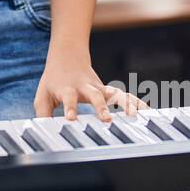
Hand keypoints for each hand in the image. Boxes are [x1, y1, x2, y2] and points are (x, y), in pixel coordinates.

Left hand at [33, 54, 147, 121]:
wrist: (67, 58)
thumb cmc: (54, 82)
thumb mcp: (43, 96)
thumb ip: (43, 114)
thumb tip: (43, 132)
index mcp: (67, 89)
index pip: (68, 97)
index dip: (70, 107)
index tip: (71, 118)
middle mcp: (85, 87)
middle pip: (95, 95)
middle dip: (101, 107)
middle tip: (106, 119)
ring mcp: (99, 88)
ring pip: (114, 93)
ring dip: (124, 103)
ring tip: (134, 115)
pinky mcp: (108, 90)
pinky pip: (124, 95)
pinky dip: (135, 102)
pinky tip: (147, 112)